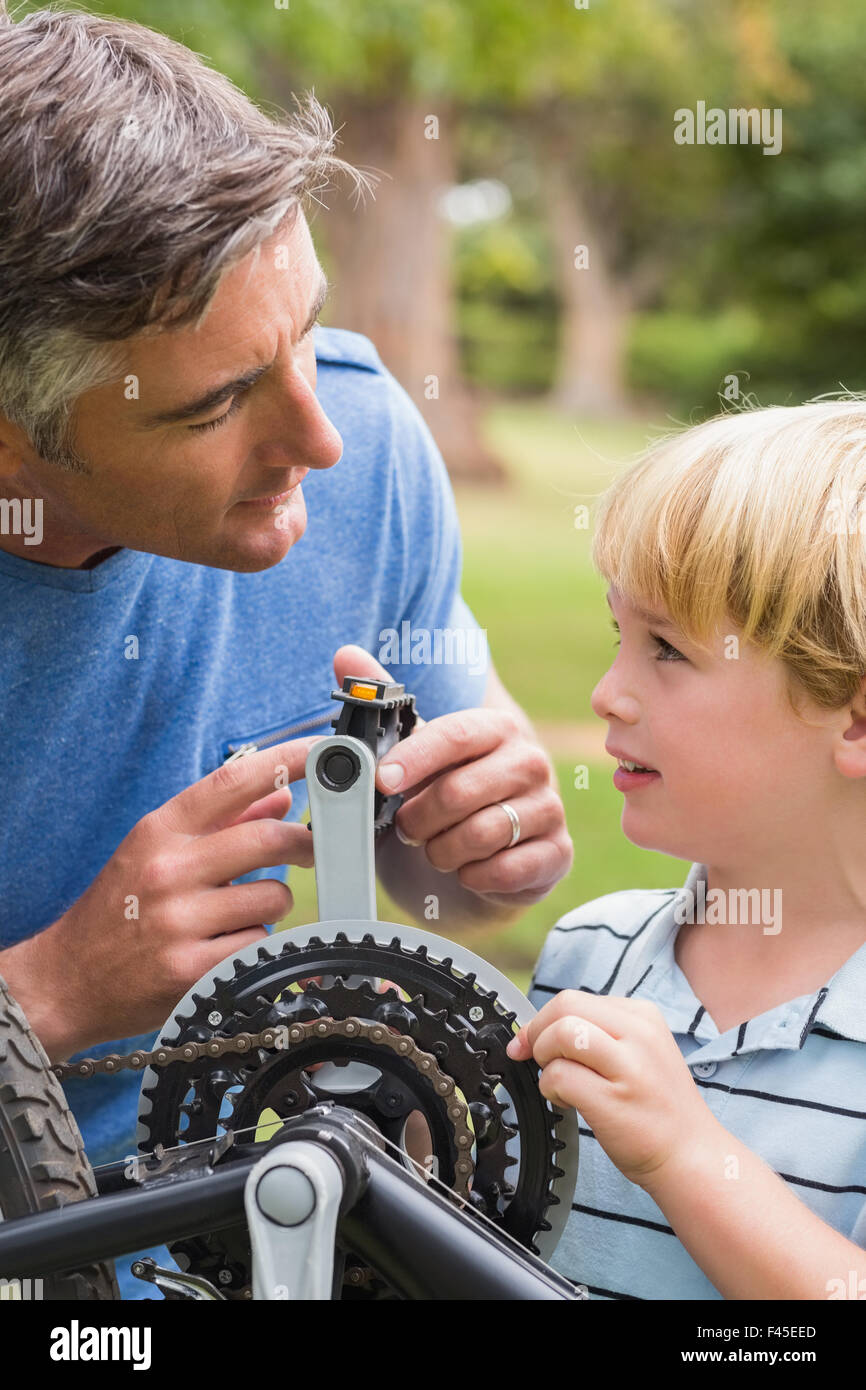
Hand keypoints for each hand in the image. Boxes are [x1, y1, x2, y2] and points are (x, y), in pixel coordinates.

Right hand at [3, 735, 322, 1060]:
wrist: (66, 982)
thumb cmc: (116, 912)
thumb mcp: (156, 852)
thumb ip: (222, 822)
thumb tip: (280, 794)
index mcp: (161, 831)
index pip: (233, 780)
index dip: (285, 760)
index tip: (318, 752)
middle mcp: (169, 870)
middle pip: (270, 837)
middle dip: (303, 843)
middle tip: (310, 849)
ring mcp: (179, 921)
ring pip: (273, 897)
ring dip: (271, 905)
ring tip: (238, 914)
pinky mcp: (191, 969)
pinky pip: (258, 944)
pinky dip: (253, 946)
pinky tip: (223, 949)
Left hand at [333, 646, 571, 907]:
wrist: (486, 851)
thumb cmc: (445, 792)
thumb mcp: (414, 751)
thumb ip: (382, 703)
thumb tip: (344, 654)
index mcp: (495, 729)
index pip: (454, 735)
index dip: (414, 759)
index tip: (382, 781)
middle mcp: (530, 762)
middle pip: (460, 792)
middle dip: (418, 818)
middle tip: (406, 828)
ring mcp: (549, 808)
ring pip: (481, 835)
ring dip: (442, 851)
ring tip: (436, 847)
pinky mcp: (557, 853)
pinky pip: (504, 871)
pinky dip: (472, 877)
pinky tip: (467, 870)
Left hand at [506, 989, 714, 1189]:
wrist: (691, 1156)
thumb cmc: (656, 1107)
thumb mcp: (640, 1052)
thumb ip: (601, 1033)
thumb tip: (542, 1027)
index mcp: (643, 1017)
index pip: (575, 999)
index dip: (543, 1020)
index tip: (531, 1041)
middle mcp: (639, 1034)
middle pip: (565, 1006)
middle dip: (537, 1032)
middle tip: (532, 1057)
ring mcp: (629, 1066)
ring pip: (562, 1034)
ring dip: (544, 1057)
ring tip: (557, 1081)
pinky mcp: (614, 1100)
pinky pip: (560, 1076)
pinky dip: (550, 1088)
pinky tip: (567, 1102)